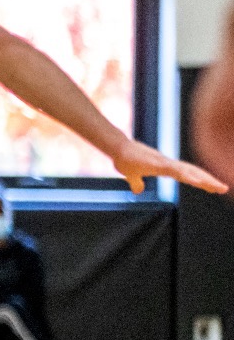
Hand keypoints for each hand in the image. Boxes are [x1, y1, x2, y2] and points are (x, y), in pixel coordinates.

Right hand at [111, 139, 226, 194]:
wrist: (116, 148)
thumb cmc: (124, 159)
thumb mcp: (131, 176)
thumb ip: (136, 183)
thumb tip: (137, 190)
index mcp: (166, 168)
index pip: (188, 175)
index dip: (201, 180)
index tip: (214, 188)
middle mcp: (169, 164)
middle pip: (193, 173)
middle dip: (209, 181)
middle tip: (224, 189)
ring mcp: (165, 163)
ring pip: (189, 172)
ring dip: (204, 179)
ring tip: (217, 187)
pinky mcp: (158, 163)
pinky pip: (176, 171)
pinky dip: (188, 176)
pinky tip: (197, 182)